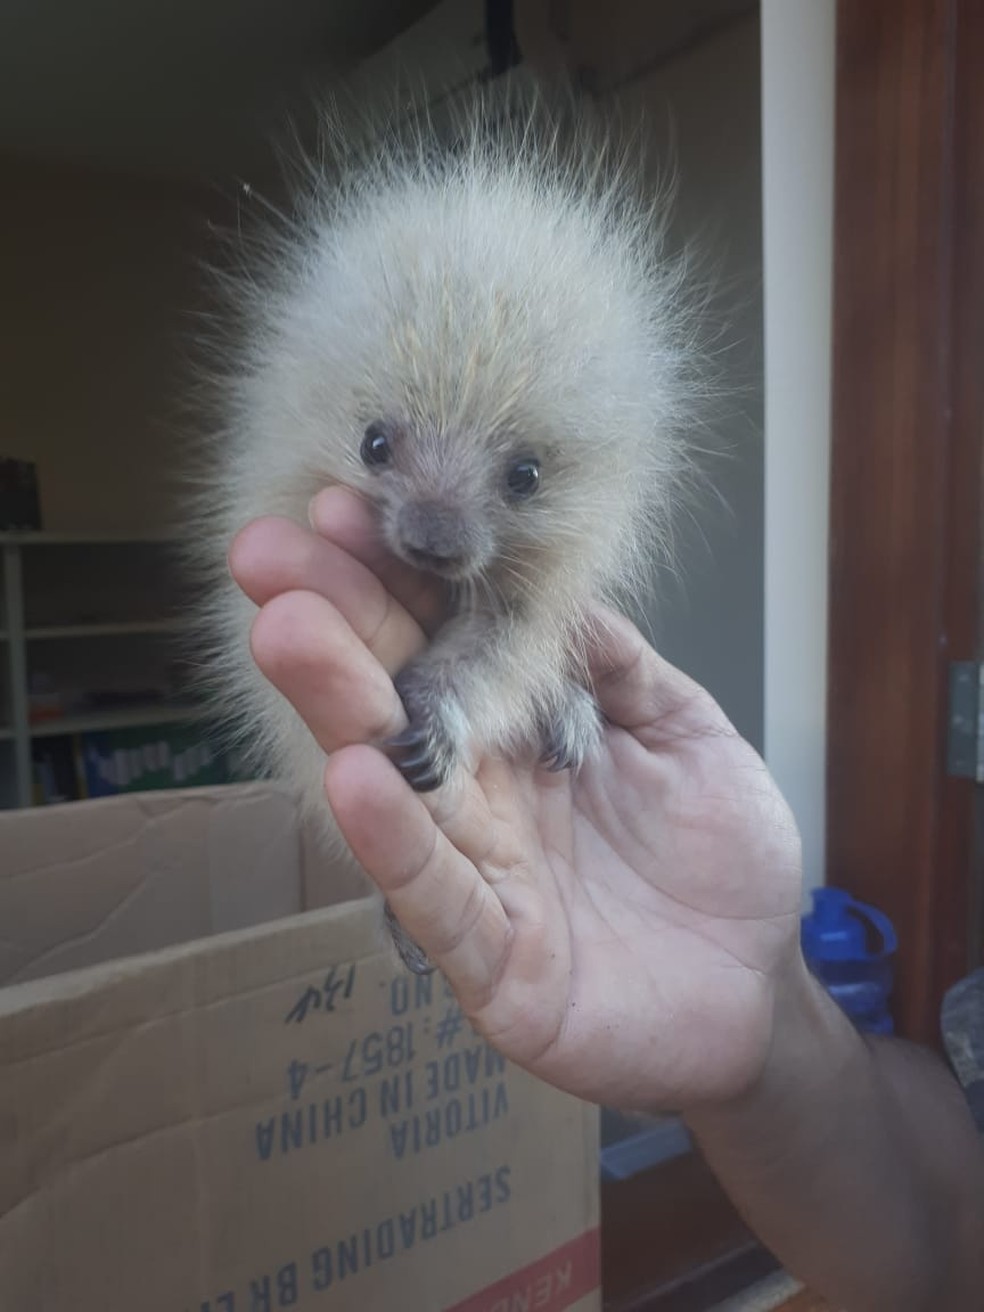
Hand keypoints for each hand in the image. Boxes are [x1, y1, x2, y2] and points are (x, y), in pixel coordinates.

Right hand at [229, 487, 803, 1111]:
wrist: (757, 989)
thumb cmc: (719, 861)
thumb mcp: (687, 733)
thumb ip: (619, 665)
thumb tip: (559, 581)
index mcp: (522, 733)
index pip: (446, 642)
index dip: (398, 579)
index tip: (345, 507)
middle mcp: (483, 795)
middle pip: (398, 701)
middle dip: (334, 623)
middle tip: (266, 551)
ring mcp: (481, 876)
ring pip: (399, 788)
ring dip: (339, 711)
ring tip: (287, 634)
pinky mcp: (492, 962)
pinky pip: (438, 897)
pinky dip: (394, 842)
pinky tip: (352, 778)